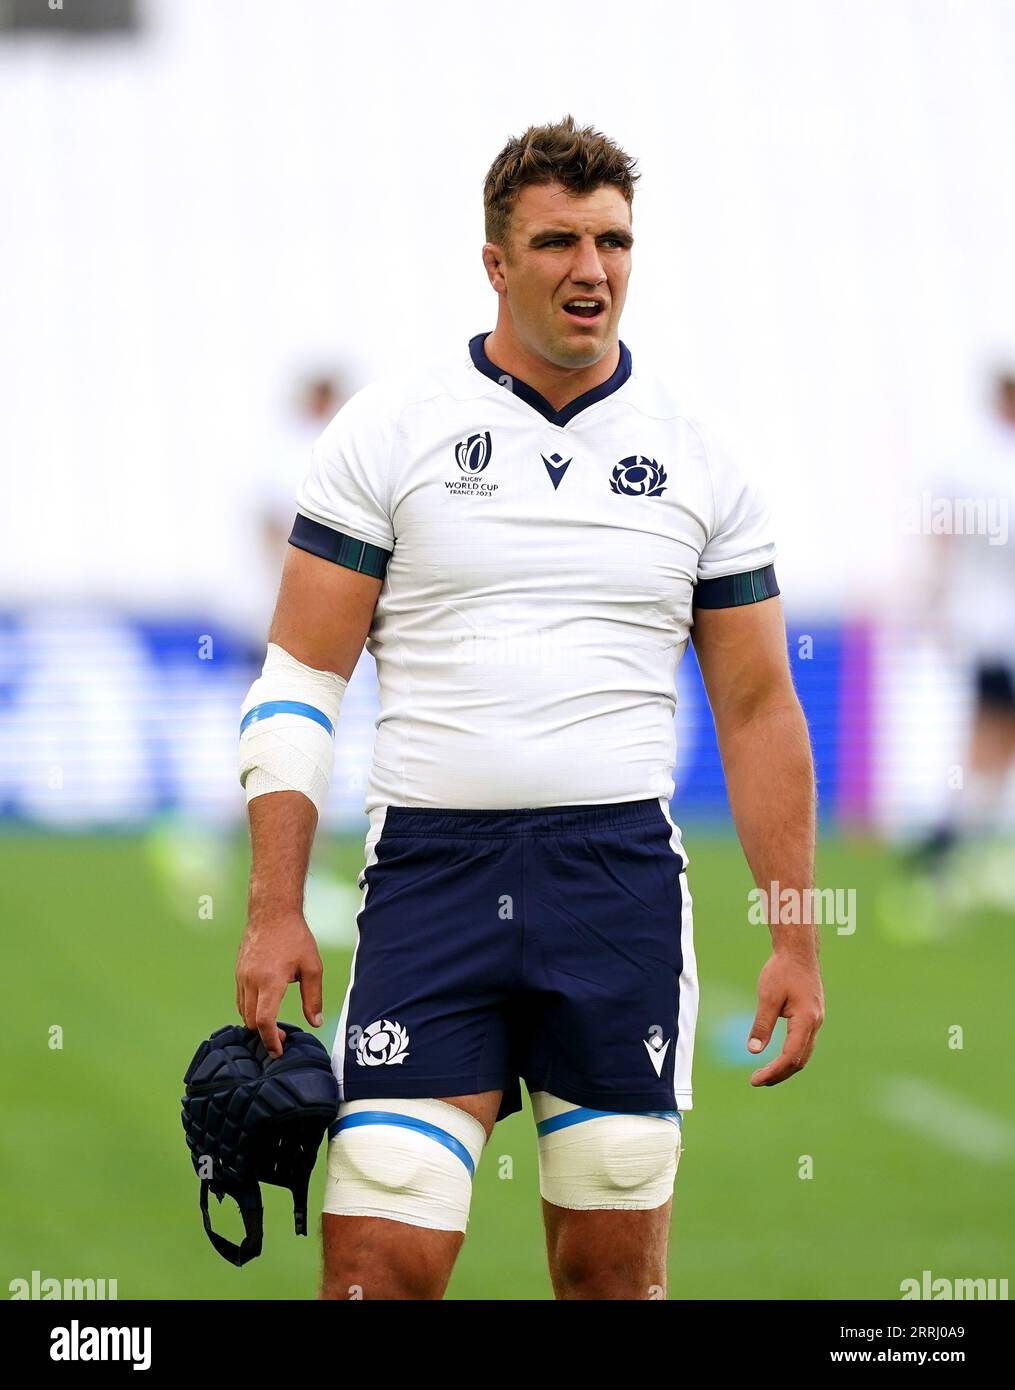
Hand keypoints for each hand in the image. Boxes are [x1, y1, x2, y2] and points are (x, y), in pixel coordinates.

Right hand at [236, 908, 323, 1057]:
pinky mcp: (238, 973)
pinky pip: (240, 1000)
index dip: (271, 1040)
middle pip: (251, 1021)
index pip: (264, 1021)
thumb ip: (313, 998)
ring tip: (274, 1026)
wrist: (272, 912)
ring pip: (243, 1012)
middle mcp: (251, 981)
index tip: (279, 1051)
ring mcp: (241, 977)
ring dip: (256, 1023)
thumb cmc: (295, 937)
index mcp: (270, 981)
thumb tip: (315, 1022)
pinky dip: (249, 1010)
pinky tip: (264, 1008)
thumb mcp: (312, 967)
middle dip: (265, 1035)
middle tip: (282, 1039)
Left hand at [747, 948, 823, 1086]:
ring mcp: (816, 1021)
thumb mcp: (768, 997)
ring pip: (803, 1053)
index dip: (773, 1071)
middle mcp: (815, 1024)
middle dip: (779, 1074)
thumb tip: (753, 1051)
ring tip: (765, 1074)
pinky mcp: (812, 1017)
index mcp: (806, 1020)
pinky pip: (803, 1043)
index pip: (790, 1056)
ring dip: (785, 1066)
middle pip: (799, 1060)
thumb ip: (762, 1024)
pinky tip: (777, 1056)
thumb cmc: (782, 970)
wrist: (799, 951)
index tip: (755, 1080)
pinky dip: (790, 1055)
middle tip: (756, 1080)